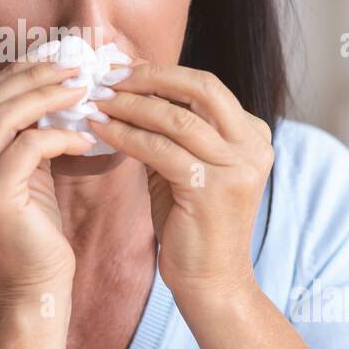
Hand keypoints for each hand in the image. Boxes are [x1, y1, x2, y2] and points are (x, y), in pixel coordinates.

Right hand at [0, 60, 96, 307]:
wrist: (28, 289)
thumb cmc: (28, 231)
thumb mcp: (17, 172)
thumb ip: (18, 132)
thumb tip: (47, 80)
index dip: (15, 74)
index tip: (50, 56)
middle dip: (33, 76)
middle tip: (72, 63)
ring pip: (3, 117)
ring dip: (47, 95)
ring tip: (81, 86)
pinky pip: (29, 146)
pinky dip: (61, 135)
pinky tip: (85, 137)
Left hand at [90, 63, 273, 294]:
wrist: (210, 280)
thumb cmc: (192, 222)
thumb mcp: (185, 165)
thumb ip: (169, 130)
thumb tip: (128, 89)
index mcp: (252, 134)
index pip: (205, 86)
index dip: (161, 72)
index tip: (122, 68)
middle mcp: (252, 145)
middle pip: (201, 87)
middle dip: (150, 76)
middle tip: (109, 76)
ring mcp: (236, 167)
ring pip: (176, 118)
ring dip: (130, 105)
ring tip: (96, 100)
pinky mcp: (211, 189)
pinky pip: (159, 149)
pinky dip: (126, 135)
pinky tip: (101, 128)